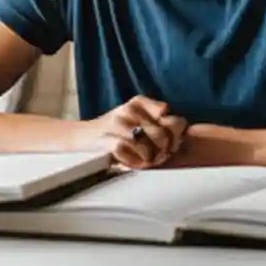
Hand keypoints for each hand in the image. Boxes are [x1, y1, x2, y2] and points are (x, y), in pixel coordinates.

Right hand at [72, 96, 187, 168]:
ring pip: (149, 145)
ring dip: (150, 158)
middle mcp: (129, 109)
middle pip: (163, 134)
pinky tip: (133, 163)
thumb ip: (158, 122)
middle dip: (164, 150)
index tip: (171, 144)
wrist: (83, 136)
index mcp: (140, 102)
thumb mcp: (136, 118)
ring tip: (146, 161)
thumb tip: (181, 135)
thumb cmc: (114, 130)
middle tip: (159, 157)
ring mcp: (118, 124)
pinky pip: (132, 154)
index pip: (173, 119)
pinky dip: (135, 162)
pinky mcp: (108, 140)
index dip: (176, 136)